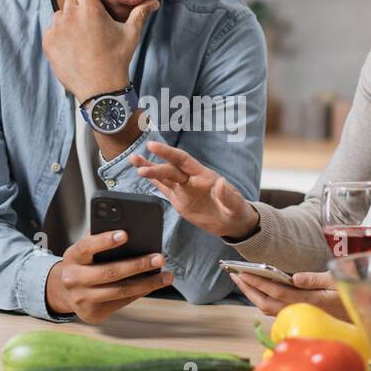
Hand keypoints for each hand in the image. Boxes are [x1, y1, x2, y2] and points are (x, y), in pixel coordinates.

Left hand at [42, 0, 158, 100]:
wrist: (101, 88)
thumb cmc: (118, 58)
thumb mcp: (131, 34)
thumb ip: (140, 13)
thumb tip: (155, 2)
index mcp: (91, 8)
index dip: (89, 4)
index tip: (95, 17)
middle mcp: (71, 15)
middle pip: (70, 3)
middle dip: (78, 12)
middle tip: (89, 31)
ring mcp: (57, 29)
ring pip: (59, 17)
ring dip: (67, 24)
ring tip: (80, 42)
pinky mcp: (48, 42)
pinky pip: (50, 32)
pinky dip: (58, 38)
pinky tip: (72, 50)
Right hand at [45, 229, 172, 323]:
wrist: (65, 292)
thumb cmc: (83, 263)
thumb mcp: (85, 249)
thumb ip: (101, 239)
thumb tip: (132, 231)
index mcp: (72, 257)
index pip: (87, 247)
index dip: (105, 241)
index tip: (125, 234)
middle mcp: (73, 279)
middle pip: (109, 272)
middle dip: (137, 265)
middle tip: (159, 258)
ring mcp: (82, 299)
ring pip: (120, 291)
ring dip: (147, 283)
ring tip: (167, 276)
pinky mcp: (92, 313)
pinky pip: (122, 302)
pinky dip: (140, 292)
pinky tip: (154, 285)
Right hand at [130, 141, 258, 239]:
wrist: (233, 224)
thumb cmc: (237, 211)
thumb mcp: (236, 205)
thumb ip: (227, 195)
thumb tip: (220, 182)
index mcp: (204, 175)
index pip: (182, 160)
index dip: (167, 152)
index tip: (153, 146)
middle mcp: (191, 179)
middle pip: (170, 170)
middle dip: (154, 167)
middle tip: (140, 167)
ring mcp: (184, 190)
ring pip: (163, 176)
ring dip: (149, 169)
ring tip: (133, 160)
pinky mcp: (180, 201)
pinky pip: (164, 189)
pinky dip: (153, 182)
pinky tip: (142, 174)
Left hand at [229, 270, 347, 319]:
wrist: (360, 317)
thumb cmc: (348, 295)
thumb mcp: (336, 282)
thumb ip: (315, 279)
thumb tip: (295, 277)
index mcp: (310, 301)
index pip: (278, 292)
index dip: (259, 283)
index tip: (243, 274)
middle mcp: (301, 310)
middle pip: (267, 303)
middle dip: (248, 289)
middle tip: (234, 274)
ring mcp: (299, 315)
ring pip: (269, 308)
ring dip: (253, 295)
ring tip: (241, 279)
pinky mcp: (298, 316)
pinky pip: (275, 310)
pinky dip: (262, 299)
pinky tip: (256, 288)